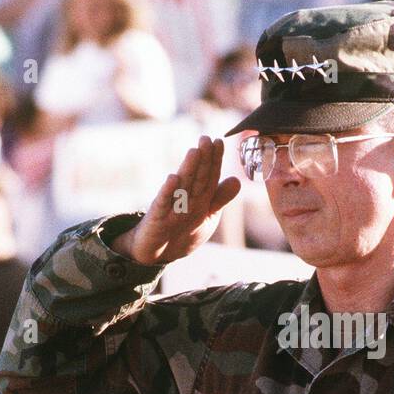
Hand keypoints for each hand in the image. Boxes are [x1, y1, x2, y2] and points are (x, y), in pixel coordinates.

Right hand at [110, 136, 239, 264]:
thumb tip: (236, 180)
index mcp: (199, 198)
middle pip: (196, 177)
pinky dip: (168, 192)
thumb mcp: (206, 216)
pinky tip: (173, 179)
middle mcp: (185, 199)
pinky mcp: (157, 219)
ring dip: (188, 169)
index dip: (215, 160)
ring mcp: (171, 208)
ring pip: (182, 187)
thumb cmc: (182, 232)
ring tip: (195, 151)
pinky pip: (163, 204)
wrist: (158, 254)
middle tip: (206, 138)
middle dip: (203, 159)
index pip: (209, 176)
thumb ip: (219, 198)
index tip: (219, 142)